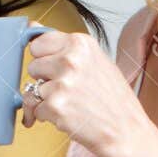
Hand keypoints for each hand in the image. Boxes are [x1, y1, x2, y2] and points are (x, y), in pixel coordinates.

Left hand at [20, 30, 157, 156]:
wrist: (126, 129)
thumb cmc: (112, 98)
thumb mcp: (94, 60)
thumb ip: (62, 46)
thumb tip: (31, 27)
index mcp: (80, 44)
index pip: (38, 43)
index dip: (45, 58)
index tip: (56, 67)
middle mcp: (70, 60)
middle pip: (33, 66)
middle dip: (44, 79)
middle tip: (69, 89)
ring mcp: (62, 83)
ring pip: (33, 90)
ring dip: (47, 100)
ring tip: (73, 103)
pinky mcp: (55, 106)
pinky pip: (36, 109)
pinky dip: (48, 116)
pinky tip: (70, 115)